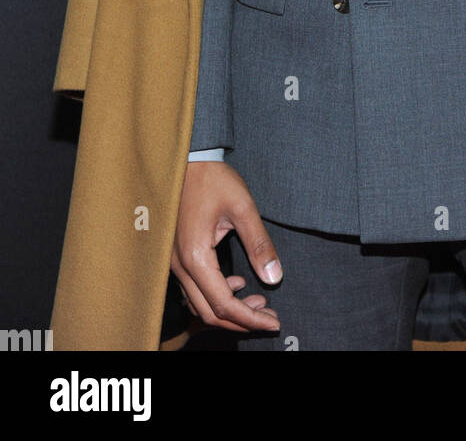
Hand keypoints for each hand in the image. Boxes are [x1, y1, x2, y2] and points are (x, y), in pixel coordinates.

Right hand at [172, 161, 282, 332]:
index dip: (250, 318)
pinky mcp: (176, 255)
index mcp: (196, 256)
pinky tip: (236, 283)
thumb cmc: (214, 180)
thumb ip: (259, 244)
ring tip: (257, 302)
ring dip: (228, 309)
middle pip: (208, 311)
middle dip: (241, 320)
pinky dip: (216, 295)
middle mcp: (180, 265)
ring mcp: (174, 262)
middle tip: (269, 316)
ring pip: (199, 303)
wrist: (190, 160)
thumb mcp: (243, 208)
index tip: (273, 322)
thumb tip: (274, 277)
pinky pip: (194, 288)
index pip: (223, 304)